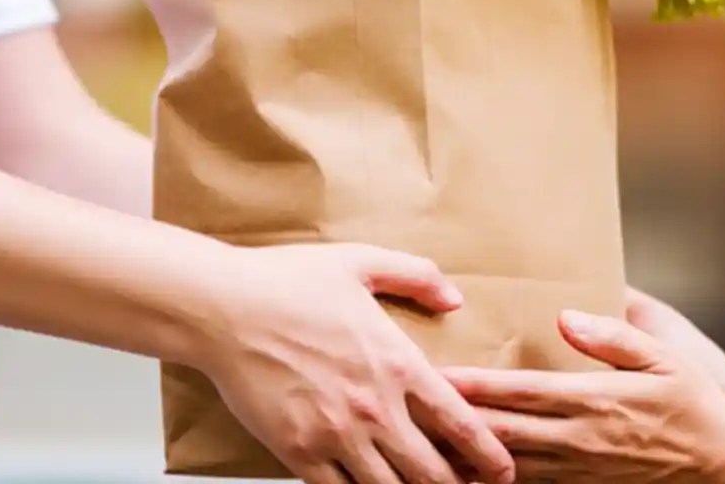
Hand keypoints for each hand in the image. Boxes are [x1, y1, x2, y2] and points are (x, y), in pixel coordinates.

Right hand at [195, 243, 514, 483]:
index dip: (491, 457)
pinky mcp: (298, 453)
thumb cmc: (287, 281)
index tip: (502, 472)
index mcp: (399, 364)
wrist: (222, 307)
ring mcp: (336, 436)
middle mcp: (375, 408)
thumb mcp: (361, 263)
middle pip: (434, 474)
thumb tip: (454, 299)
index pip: (463, 425)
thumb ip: (416, 277)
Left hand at [444, 310, 724, 483]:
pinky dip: (497, 479)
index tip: (435, 373)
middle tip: (411, 405)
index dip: (474, 385)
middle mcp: (579, 439)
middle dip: (454, 420)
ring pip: (509, 464)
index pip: (519, 392)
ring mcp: (579, 469)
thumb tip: (565, 317)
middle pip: (502, 431)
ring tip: (425, 439)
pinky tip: (469, 470)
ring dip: (466, 453)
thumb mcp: (662, 357)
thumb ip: (611, 336)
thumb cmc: (693, 402)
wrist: (724, 461)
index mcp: (594, 400)